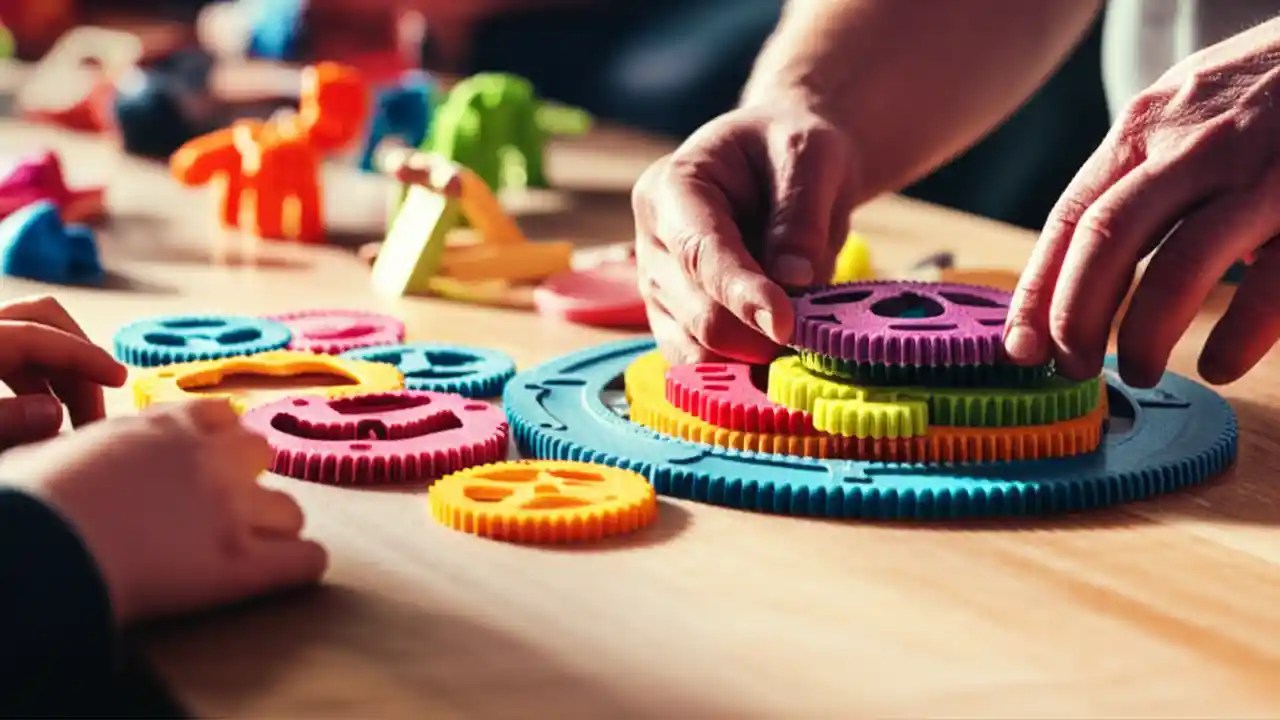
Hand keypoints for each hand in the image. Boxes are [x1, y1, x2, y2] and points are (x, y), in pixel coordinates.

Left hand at [0, 295, 127, 448]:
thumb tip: (53, 413)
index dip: (85, 355)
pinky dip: (38, 378)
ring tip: (74, 420)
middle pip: (42, 319)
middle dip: (79, 358)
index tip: (119, 380)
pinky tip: (45, 413)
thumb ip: (5, 420)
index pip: (38, 333)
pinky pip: (14, 354)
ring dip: (61, 372)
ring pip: (30, 338)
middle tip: (93, 409)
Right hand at [0, 400, 325, 624]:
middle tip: (218, 511)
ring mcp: (232, 510)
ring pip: (290, 510)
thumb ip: (89, 447)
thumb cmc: (29, 500)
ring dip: (272, 529)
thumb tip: (78, 456)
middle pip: (261, 455)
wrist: (40, 546)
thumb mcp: (52, 451)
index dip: (213, 445)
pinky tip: (276, 576)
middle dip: (245, 481)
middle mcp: (211, 458)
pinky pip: (305, 560)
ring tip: (245, 551)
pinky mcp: (241, 565)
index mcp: (165, 425)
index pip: (220, 417)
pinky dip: (298, 567)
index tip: (197, 467)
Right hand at [632, 106, 857, 362]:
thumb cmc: (791, 150)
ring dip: (757, 354)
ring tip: (805, 325)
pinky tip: (781, 349)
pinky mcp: (675, 322)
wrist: (782, 164)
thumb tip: (794, 281)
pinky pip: (705, 365)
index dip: (742, 294)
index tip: (786, 324)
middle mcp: (652, 243)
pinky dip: (745, 368)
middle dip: (761, 333)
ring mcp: (659, 289)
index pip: (701, 253)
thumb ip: (800, 217)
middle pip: (700, 315)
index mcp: (672, 189)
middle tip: (821, 326)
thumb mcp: (810, 158)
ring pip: (701, 350)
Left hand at [1005, 18, 1279, 385]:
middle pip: (1107, 241)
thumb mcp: (1182, 111)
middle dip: (1076, 318)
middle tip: (1072, 368)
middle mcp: (1193, 148)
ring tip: (1137, 372)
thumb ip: (1135, 173)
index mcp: (1145, 127)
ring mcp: (1257, 176)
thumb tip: (1073, 264)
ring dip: (1146, 334)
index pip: (1071, 217)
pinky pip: (1269, 286)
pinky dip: (1237, 337)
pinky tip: (1219, 365)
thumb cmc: (1263, 92)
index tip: (1019, 347)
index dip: (1037, 290)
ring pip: (1178, 267)